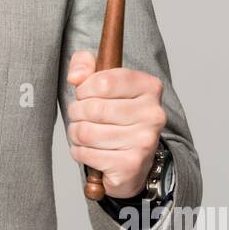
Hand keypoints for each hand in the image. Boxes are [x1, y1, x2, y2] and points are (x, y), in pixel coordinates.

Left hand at [65, 50, 165, 198]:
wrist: (132, 160)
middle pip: (93, 109)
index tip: (85, 95)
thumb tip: (75, 77)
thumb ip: (85, 64)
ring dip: (76, 133)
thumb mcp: (101, 82)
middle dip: (77, 113)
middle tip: (81, 116)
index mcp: (149, 87)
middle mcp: (153, 114)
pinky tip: (90, 151)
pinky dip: (80, 152)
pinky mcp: (131, 165)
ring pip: (87, 132)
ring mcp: (144, 141)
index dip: (84, 89)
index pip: (103, 82)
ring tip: (84, 133)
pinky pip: (87, 154)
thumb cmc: (114, 116)